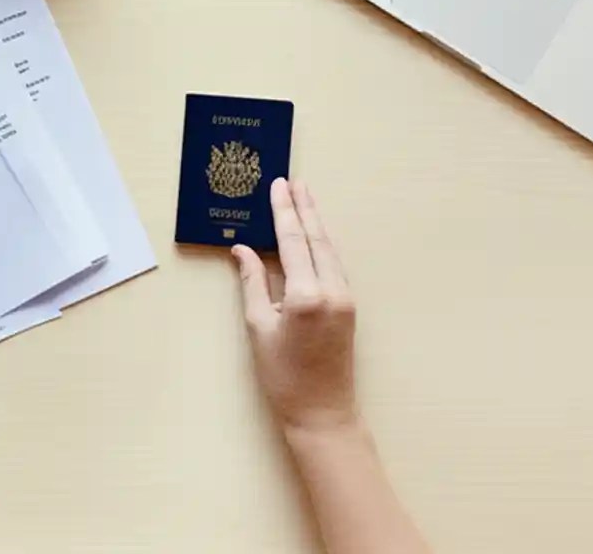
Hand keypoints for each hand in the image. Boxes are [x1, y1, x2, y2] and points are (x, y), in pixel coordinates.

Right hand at [232, 179, 357, 433]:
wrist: (323, 412)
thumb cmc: (283, 377)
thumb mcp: (258, 328)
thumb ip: (253, 283)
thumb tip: (242, 250)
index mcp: (306, 294)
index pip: (292, 241)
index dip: (283, 212)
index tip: (278, 185)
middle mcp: (332, 290)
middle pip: (316, 238)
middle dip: (304, 208)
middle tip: (294, 181)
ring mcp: (346, 297)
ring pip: (330, 250)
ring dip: (316, 223)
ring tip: (305, 198)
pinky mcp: (350, 306)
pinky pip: (335, 265)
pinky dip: (322, 245)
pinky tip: (315, 236)